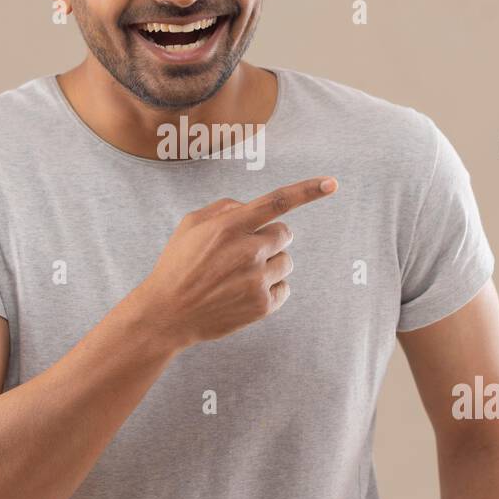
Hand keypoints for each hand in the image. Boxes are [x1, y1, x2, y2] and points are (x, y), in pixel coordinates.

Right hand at [135, 177, 338, 351]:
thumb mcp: (190, 225)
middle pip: (285, 234)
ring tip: (238, 276)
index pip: (277, 202)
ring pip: (286, 262)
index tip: (331, 184)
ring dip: (270, 265)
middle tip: (245, 252)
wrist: (167, 314)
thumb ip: (224, 208)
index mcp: (230, 226)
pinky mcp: (262, 305)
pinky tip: (244, 293)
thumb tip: (251, 207)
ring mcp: (257, 279)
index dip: (307, 191)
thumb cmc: (178, 265)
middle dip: (271, 238)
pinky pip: (284, 288)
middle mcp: (248, 250)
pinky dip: (270, 289)